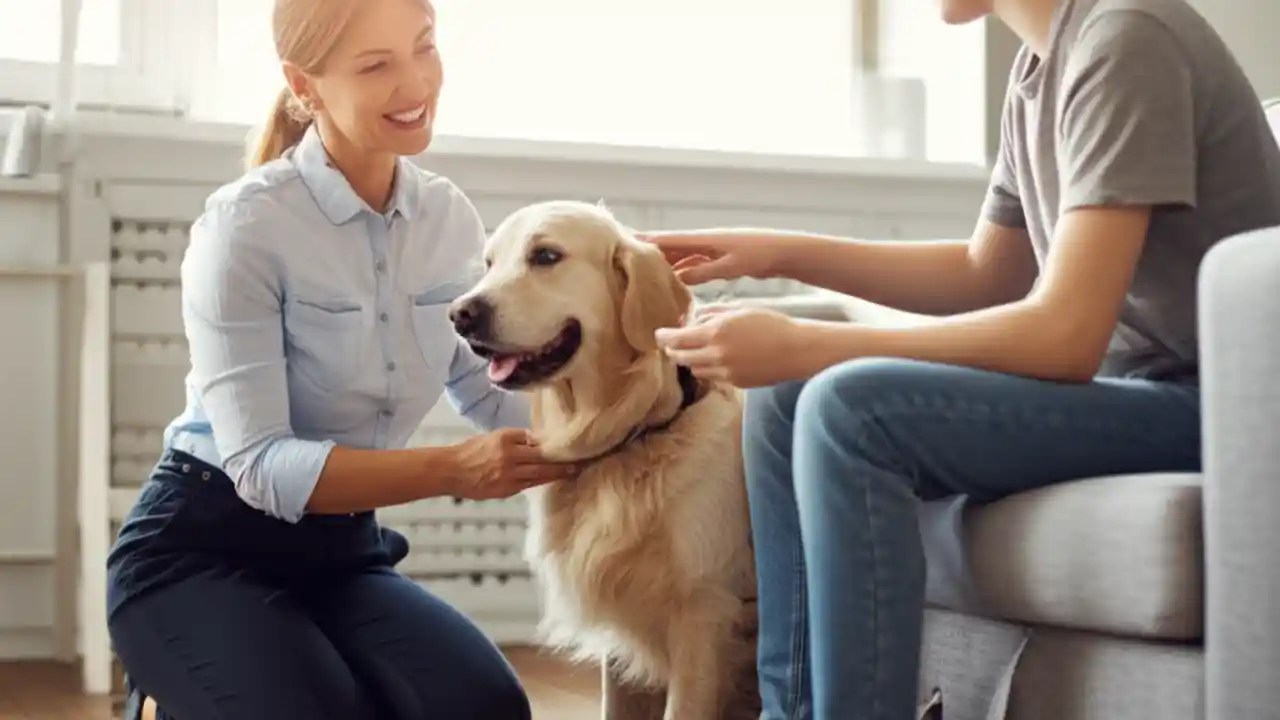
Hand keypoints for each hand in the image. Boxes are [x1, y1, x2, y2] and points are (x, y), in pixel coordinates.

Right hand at [443, 429, 578, 499]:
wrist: (452, 471)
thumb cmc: (471, 451)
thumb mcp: (493, 437)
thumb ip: (515, 439)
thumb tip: (537, 442)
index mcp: (506, 439)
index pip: (536, 439)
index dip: (552, 443)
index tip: (567, 442)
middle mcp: (510, 456)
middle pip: (543, 458)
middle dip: (562, 459)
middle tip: (581, 459)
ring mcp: (509, 475)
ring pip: (540, 474)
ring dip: (558, 473)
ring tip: (573, 471)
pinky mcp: (507, 490)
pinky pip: (529, 485)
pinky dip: (540, 481)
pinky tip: (551, 479)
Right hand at [637, 230, 783, 284]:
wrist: (785, 252)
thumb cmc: (760, 256)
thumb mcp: (731, 267)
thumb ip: (705, 272)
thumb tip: (678, 276)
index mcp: (706, 239)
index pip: (670, 239)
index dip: (648, 240)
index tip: (626, 240)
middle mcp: (707, 240)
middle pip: (673, 245)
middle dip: (652, 250)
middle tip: (628, 257)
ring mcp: (714, 248)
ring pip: (684, 254)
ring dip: (667, 261)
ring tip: (647, 270)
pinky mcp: (722, 257)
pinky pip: (696, 261)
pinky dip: (684, 268)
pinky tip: (677, 277)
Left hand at [654, 305, 811, 387]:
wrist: (795, 350)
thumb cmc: (770, 324)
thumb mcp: (739, 310)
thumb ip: (713, 313)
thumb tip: (694, 318)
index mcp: (716, 332)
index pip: (677, 339)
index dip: (663, 338)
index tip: (658, 334)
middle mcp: (716, 355)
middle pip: (680, 357)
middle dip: (673, 350)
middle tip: (671, 344)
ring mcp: (725, 372)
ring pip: (694, 369)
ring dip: (691, 360)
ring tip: (697, 350)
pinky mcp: (734, 383)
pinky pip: (713, 377)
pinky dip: (709, 368)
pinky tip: (718, 359)